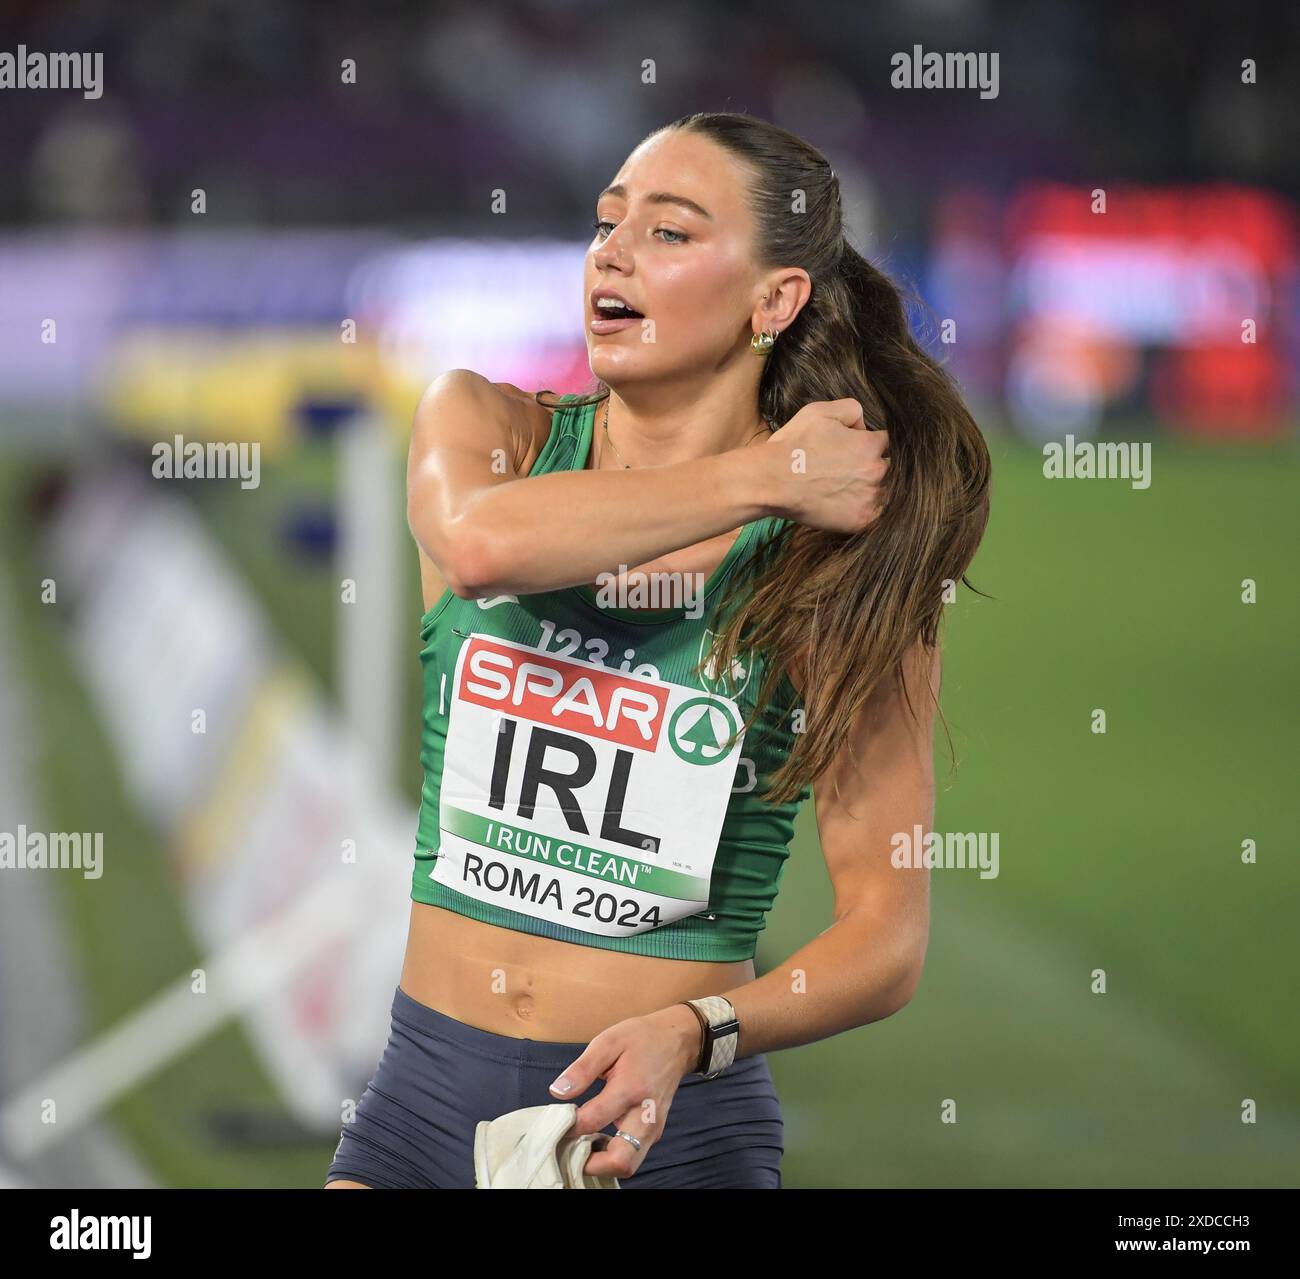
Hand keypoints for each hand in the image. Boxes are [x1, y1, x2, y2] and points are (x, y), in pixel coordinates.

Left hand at [547, 1003, 701, 1179]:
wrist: (678, 1041)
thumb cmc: (641, 1038)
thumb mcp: (608, 1041)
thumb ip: (582, 1069)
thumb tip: (557, 1092)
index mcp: (631, 1088)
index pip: (593, 1121)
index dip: (569, 1126)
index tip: (557, 1119)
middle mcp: (645, 1115)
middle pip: (620, 1161)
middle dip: (590, 1163)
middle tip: (569, 1147)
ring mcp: (653, 1128)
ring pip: (628, 1165)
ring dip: (601, 1163)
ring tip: (581, 1144)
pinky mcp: (655, 1133)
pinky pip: (633, 1156)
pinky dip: (612, 1157)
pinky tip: (596, 1139)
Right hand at [761, 398, 889, 532]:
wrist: (771, 482)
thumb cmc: (792, 445)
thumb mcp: (820, 411)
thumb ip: (851, 410)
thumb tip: (864, 424)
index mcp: (870, 445)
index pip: (888, 442)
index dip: (874, 444)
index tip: (861, 449)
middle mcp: (876, 471)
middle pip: (891, 468)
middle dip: (877, 467)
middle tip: (854, 471)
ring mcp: (870, 498)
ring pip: (887, 492)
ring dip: (876, 489)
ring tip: (853, 489)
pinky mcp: (861, 521)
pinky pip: (878, 516)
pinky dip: (869, 510)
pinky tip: (854, 505)